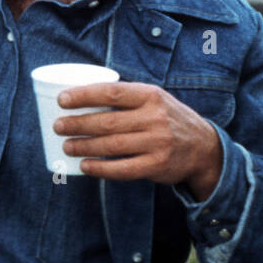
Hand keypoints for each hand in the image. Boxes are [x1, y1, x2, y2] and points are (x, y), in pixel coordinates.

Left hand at [54, 82, 222, 199]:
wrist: (203, 147)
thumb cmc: (168, 119)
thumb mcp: (155, 99)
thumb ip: (127, 97)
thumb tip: (82, 96)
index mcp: (151, 95)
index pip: (111, 93)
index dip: (84, 95)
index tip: (62, 100)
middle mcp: (155, 118)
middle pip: (107, 121)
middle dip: (77, 124)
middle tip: (58, 126)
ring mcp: (157, 143)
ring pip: (111, 145)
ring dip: (84, 146)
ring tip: (67, 146)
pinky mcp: (157, 166)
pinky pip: (122, 169)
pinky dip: (100, 168)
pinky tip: (85, 166)